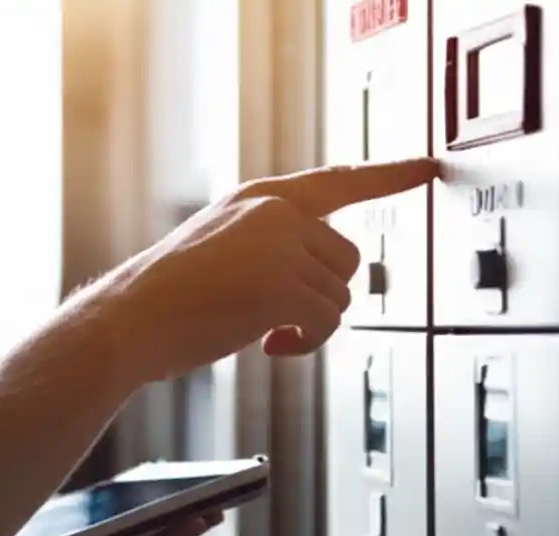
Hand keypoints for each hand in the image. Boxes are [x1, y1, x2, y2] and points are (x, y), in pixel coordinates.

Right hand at [99, 158, 437, 381]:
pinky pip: (327, 322)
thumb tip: (319, 276)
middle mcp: (274, 212)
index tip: (427, 167)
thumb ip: (271, 243)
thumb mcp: (221, 244)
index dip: (388, 175)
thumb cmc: (169, 296)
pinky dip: (304, 342)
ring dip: (309, 323)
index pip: (339, 181)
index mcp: (259, 198)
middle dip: (320, 296)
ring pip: (339, 295)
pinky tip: (265, 344)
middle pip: (345, 259)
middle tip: (277, 319)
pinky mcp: (283, 283)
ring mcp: (280, 244)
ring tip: (262, 330)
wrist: (131, 319)